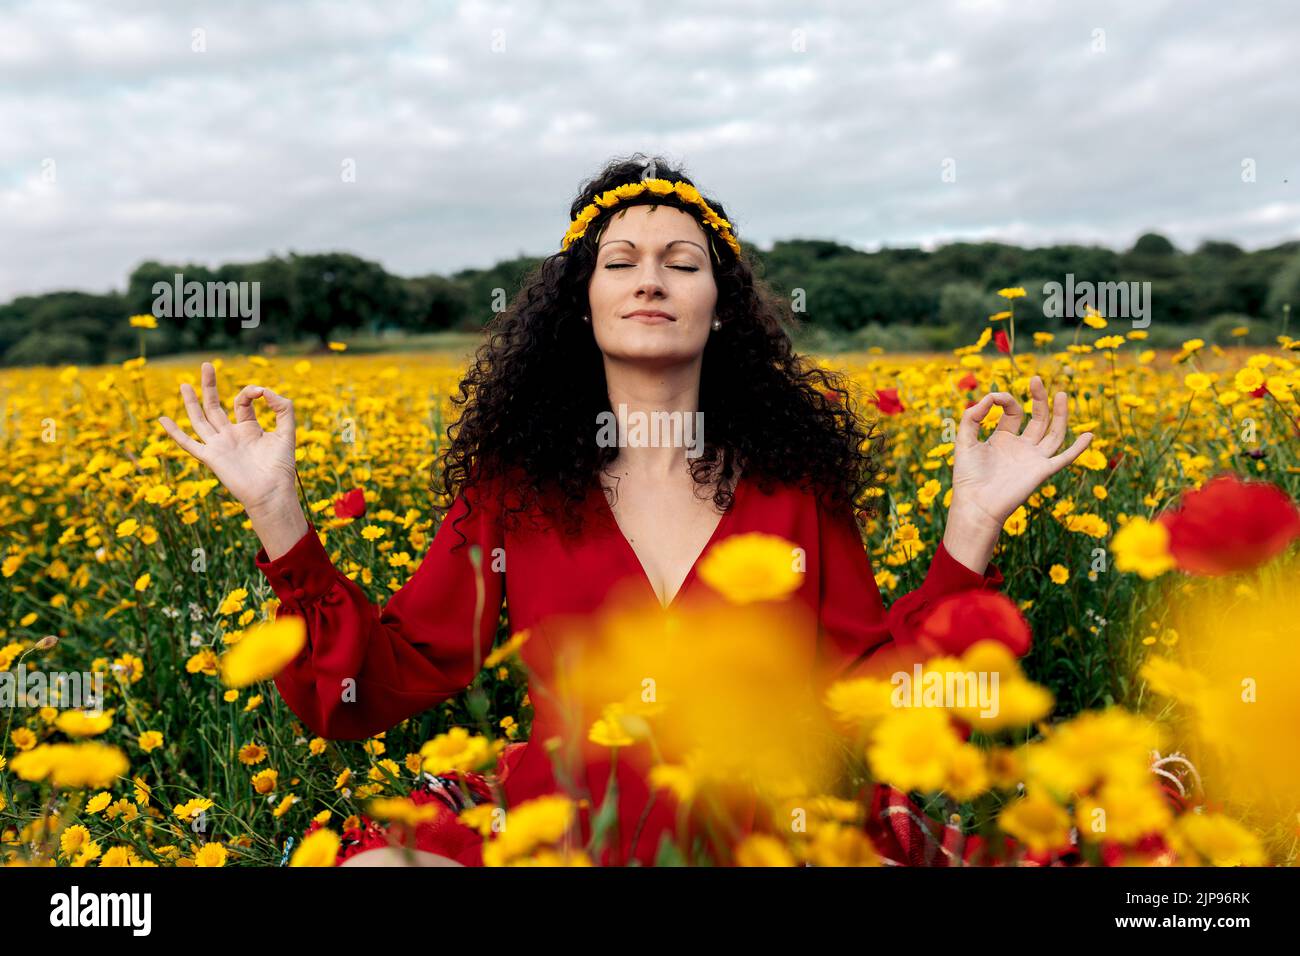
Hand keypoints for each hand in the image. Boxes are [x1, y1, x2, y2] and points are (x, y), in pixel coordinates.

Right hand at [158, 361, 299, 518]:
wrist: (272, 492)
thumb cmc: (281, 467)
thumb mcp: (287, 432)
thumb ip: (283, 409)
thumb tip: (266, 391)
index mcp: (249, 428)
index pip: (242, 402)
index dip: (250, 391)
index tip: (262, 392)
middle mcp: (231, 435)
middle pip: (215, 406)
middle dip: (210, 386)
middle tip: (207, 365)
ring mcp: (219, 445)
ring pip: (200, 419)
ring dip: (192, 402)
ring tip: (184, 384)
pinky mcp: (211, 457)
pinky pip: (188, 443)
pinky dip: (175, 433)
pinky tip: (162, 420)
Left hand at [941, 375, 1092, 572]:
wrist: (976, 505)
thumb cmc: (968, 477)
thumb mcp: (964, 441)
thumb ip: (971, 417)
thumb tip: (988, 398)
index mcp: (1003, 439)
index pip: (1013, 412)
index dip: (1005, 400)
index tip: (994, 398)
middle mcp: (1021, 447)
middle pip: (1038, 418)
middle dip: (1039, 399)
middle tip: (1036, 379)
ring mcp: (1033, 459)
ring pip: (1054, 433)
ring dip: (1060, 414)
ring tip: (1062, 394)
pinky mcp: (1042, 471)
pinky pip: (1065, 459)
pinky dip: (1078, 448)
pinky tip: (1089, 435)